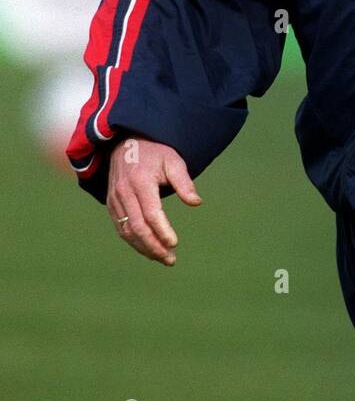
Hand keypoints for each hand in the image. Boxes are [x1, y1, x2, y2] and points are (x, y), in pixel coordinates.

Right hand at [106, 137, 201, 263]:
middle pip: (138, 227)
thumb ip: (184, 182)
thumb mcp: (174, 161)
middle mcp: (124, 192)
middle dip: (154, 246)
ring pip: (127, 231)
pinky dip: (133, 241)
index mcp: (140, 181)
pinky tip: (148, 248)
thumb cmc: (156, 151)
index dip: (162, 231)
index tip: (174, 244)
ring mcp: (115, 199)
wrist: (127, 141)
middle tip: (171, 259)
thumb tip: (196, 202)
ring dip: (144, 248)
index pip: (151, 213)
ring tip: (163, 258)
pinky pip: (120, 227)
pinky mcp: (111, 203)